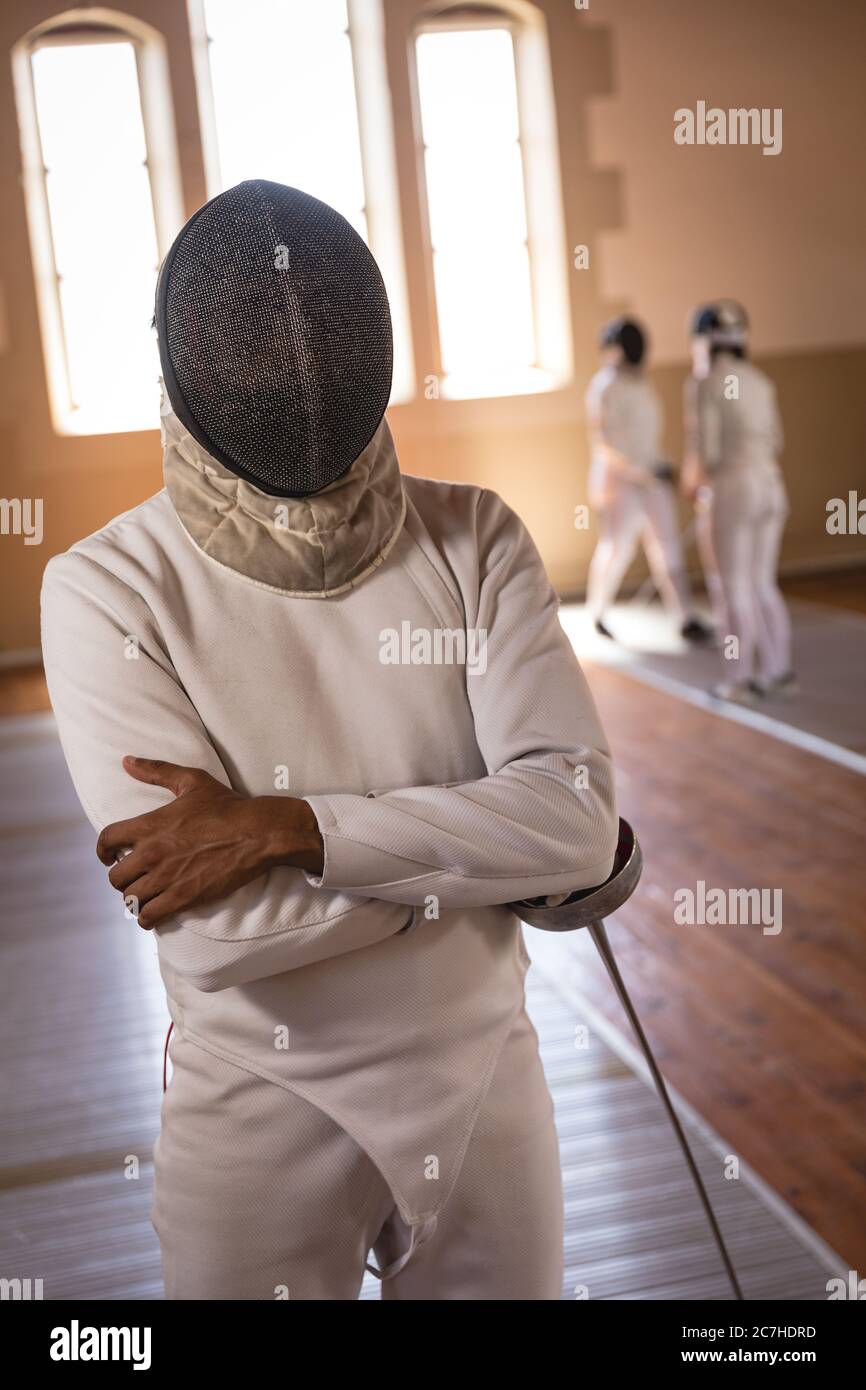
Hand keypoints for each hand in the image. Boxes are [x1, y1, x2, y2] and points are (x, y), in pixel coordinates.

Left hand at [96, 757, 323, 927]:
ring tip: (146, 896)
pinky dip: (148, 918)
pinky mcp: (183, 897)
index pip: (106, 840)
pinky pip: (150, 916)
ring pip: (131, 899)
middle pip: (115, 877)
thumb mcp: (191, 780)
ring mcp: (166, 878)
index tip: (108, 857)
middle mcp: (152, 853)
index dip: (102, 851)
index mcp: (150, 825)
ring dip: (136, 899)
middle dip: (122, 878)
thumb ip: (156, 770)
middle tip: (135, 878)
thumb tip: (126, 760)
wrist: (256, 833)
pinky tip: (155, 913)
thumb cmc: (226, 806)